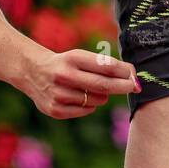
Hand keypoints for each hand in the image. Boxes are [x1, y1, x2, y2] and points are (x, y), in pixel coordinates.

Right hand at [21, 47, 138, 118]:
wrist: (32, 71)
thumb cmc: (66, 63)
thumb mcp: (80, 56)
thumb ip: (104, 65)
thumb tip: (132, 76)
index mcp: (72, 58)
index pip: (106, 66)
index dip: (125, 72)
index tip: (136, 76)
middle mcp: (64, 76)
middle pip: (104, 85)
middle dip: (124, 86)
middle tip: (135, 86)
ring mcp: (58, 94)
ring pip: (97, 100)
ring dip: (103, 95)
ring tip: (91, 88)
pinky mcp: (55, 110)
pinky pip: (87, 110)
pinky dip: (90, 105)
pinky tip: (80, 96)